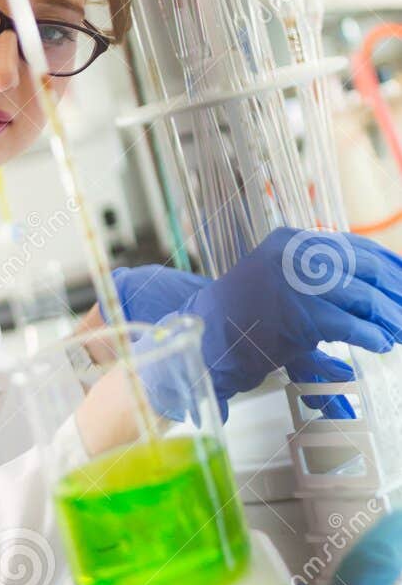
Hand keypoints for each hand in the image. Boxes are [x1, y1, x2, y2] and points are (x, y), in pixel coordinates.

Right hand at [116, 229, 401, 418]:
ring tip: (399, 331)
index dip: (387, 263)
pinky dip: (372, 335)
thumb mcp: (278, 283)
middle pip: (363, 266)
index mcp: (291, 240)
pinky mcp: (297, 316)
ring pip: (362, 295)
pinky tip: (381, 343)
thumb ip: (315, 277)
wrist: (201, 337)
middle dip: (393, 290)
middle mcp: (293, 254)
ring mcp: (295, 283)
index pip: (354, 244)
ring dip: (389, 316)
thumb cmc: (240, 317)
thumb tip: (368, 288)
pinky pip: (349, 324)